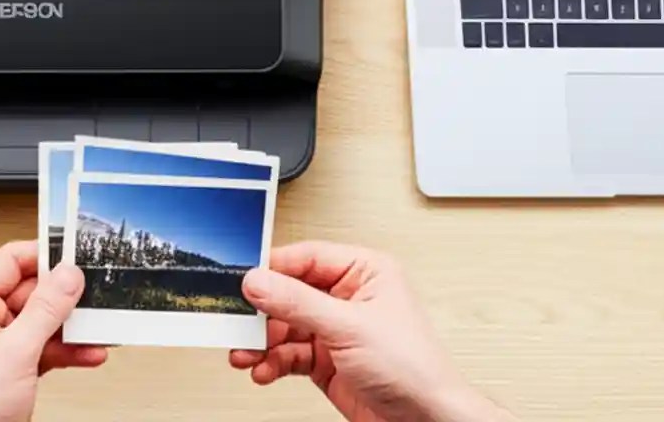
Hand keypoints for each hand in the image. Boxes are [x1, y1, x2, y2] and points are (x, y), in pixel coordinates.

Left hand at [0, 241, 108, 421]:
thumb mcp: (14, 353)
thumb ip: (44, 311)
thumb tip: (67, 275)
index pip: (9, 262)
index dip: (44, 256)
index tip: (77, 256)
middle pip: (32, 290)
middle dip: (66, 298)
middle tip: (95, 296)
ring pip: (44, 320)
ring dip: (73, 327)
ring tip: (99, 327)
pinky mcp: (15, 366)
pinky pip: (48, 346)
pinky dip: (70, 350)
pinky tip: (90, 352)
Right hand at [230, 242, 512, 421]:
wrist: (425, 420)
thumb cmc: (414, 368)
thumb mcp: (349, 327)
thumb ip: (298, 302)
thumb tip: (259, 280)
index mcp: (364, 272)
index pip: (307, 258)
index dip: (272, 268)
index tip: (242, 280)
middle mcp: (348, 297)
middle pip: (289, 293)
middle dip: (262, 313)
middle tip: (238, 325)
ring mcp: (335, 329)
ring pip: (284, 326)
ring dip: (262, 342)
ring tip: (246, 355)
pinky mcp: (326, 359)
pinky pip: (289, 353)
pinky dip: (272, 362)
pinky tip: (264, 370)